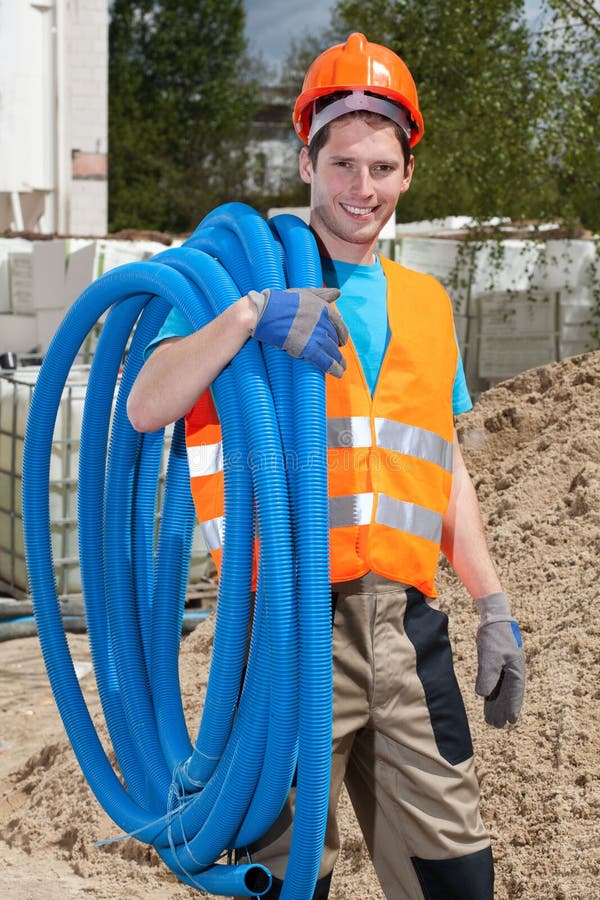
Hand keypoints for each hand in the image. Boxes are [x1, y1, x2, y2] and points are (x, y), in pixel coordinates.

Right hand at [248, 287, 347, 376]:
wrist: (266, 312)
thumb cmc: (282, 301)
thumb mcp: (305, 293)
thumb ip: (323, 293)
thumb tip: (338, 293)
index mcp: (324, 309)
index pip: (340, 325)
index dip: (342, 335)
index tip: (341, 342)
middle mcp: (323, 323)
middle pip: (335, 340)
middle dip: (337, 349)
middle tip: (338, 356)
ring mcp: (317, 337)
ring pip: (333, 352)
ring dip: (339, 362)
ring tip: (341, 368)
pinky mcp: (308, 349)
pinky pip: (325, 362)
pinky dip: (334, 368)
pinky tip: (338, 373)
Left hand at [474, 592, 524, 727]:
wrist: (493, 618)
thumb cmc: (495, 635)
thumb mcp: (491, 654)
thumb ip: (488, 674)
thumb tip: (483, 694)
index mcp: (516, 669)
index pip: (515, 692)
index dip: (513, 707)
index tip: (511, 721)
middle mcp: (512, 670)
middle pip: (508, 694)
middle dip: (503, 710)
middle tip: (496, 725)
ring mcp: (505, 667)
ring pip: (501, 690)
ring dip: (496, 704)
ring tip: (490, 719)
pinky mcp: (496, 664)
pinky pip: (495, 683)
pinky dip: (491, 693)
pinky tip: (486, 701)